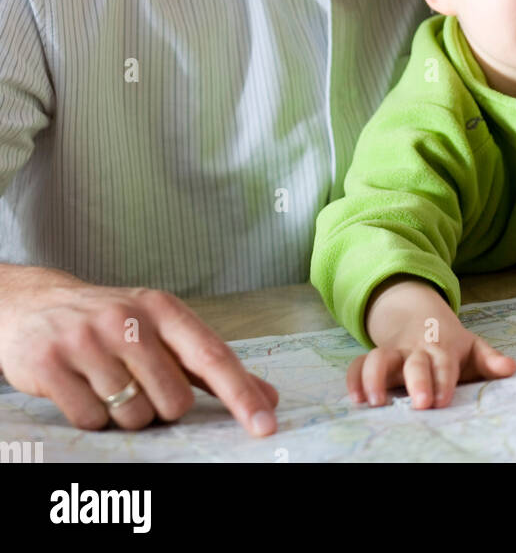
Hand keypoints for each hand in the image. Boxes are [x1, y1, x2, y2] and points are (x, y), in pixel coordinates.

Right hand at [0, 267, 279, 436]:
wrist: (37, 304)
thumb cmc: (112, 322)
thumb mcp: (162, 329)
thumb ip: (209, 364)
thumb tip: (266, 395)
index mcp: (162, 308)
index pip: (211, 356)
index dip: (241, 393)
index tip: (266, 424)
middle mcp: (127, 320)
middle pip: (173, 401)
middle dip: (162, 407)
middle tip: (139, 383)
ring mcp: (87, 340)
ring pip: (133, 416)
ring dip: (125, 414)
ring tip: (107, 382)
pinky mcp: (51, 363)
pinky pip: (90, 420)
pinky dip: (91, 416)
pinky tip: (81, 387)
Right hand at [346, 277, 515, 409]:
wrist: (418, 314)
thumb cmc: (450, 342)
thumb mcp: (472, 347)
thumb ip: (490, 360)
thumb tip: (511, 368)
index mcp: (442, 348)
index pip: (444, 364)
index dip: (443, 380)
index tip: (443, 400)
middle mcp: (416, 350)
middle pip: (415, 363)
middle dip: (417, 382)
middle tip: (421, 404)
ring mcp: (393, 353)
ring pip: (380, 358)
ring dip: (376, 377)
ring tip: (376, 402)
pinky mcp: (374, 358)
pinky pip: (358, 364)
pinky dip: (354, 378)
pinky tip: (355, 398)